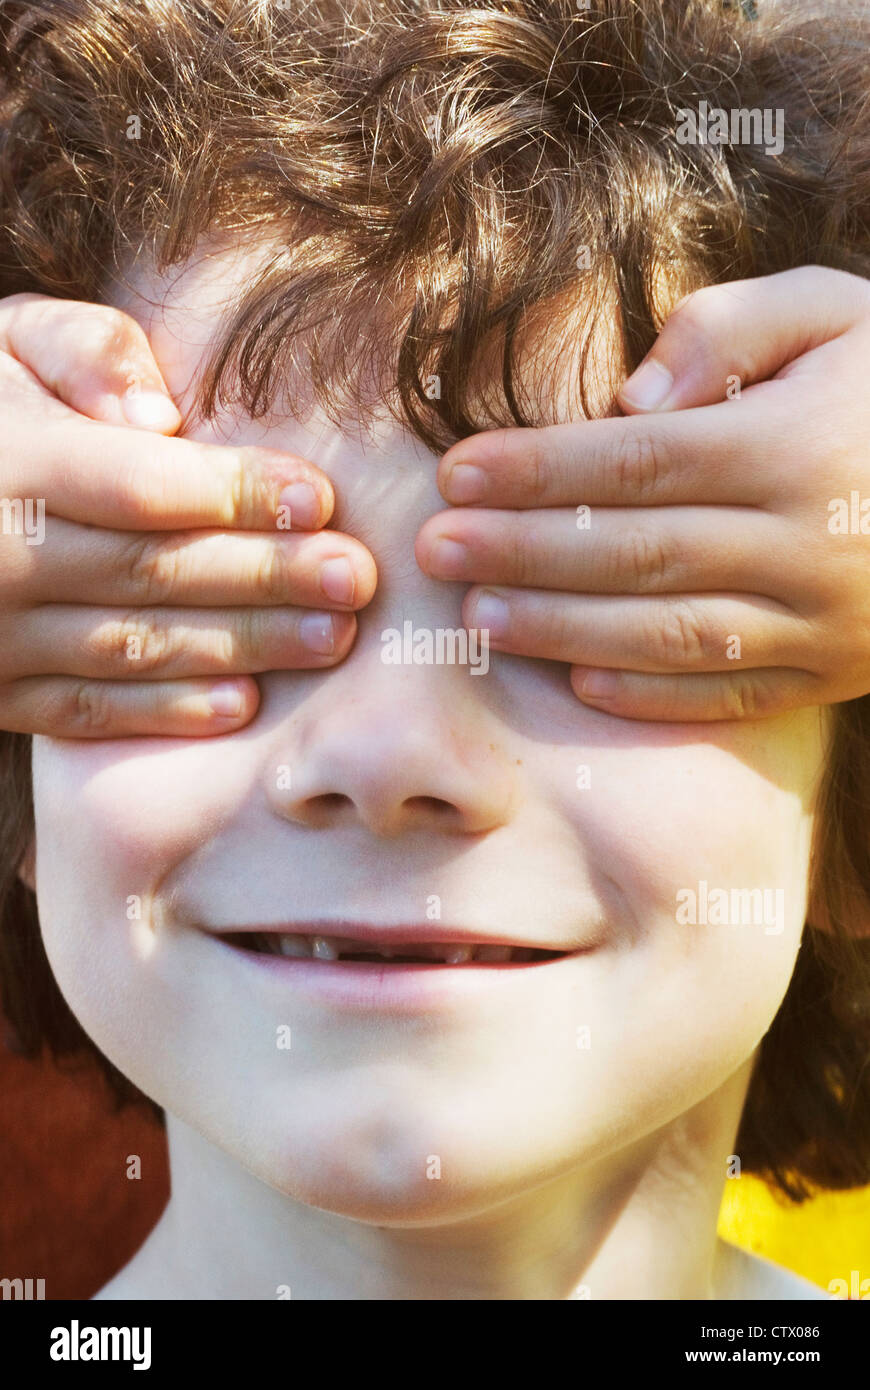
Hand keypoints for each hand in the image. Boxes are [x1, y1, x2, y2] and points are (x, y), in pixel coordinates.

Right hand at [0, 294, 375, 736]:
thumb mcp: (5, 343)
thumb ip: (82, 350)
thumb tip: (158, 411)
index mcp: (7, 463)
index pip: (135, 484)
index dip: (234, 494)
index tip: (320, 499)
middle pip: (149, 569)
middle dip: (263, 576)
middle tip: (354, 579)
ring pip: (131, 646)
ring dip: (239, 646)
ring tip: (331, 638)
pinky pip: (86, 712)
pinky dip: (166, 711)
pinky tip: (243, 703)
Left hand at [416, 266, 869, 720]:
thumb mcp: (837, 310)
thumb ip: (728, 330)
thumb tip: (628, 399)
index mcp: (797, 444)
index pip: (639, 461)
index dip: (538, 471)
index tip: (455, 474)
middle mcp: (808, 541)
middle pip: (637, 552)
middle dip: (525, 552)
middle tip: (434, 551)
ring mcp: (825, 621)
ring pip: (673, 635)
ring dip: (566, 630)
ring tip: (480, 617)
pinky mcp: (834, 673)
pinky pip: (734, 696)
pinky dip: (653, 696)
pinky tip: (578, 683)